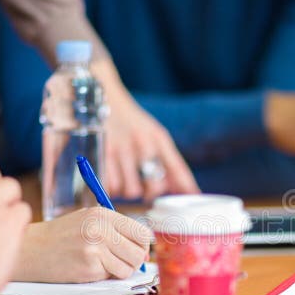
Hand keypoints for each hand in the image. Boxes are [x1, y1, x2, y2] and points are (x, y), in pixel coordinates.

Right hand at [16, 207, 151, 282]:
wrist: (30, 249)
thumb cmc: (60, 236)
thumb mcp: (87, 220)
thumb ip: (114, 230)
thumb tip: (144, 251)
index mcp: (104, 214)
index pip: (143, 233)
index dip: (142, 246)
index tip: (136, 252)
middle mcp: (102, 228)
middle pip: (140, 252)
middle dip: (134, 261)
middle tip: (120, 262)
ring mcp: (96, 248)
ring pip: (129, 267)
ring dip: (120, 271)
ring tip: (101, 265)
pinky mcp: (89, 266)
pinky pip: (112, 276)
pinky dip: (104, 276)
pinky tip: (88, 268)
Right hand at [91, 60, 199, 199]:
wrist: (101, 95)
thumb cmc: (130, 121)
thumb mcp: (153, 134)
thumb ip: (169, 161)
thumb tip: (187, 190)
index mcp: (158, 138)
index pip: (177, 169)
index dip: (186, 188)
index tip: (194, 199)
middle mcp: (142, 144)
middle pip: (153, 188)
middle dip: (149, 192)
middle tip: (143, 187)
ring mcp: (121, 150)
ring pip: (130, 191)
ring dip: (126, 190)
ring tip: (123, 177)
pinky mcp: (101, 155)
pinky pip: (109, 186)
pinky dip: (109, 188)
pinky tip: (110, 176)